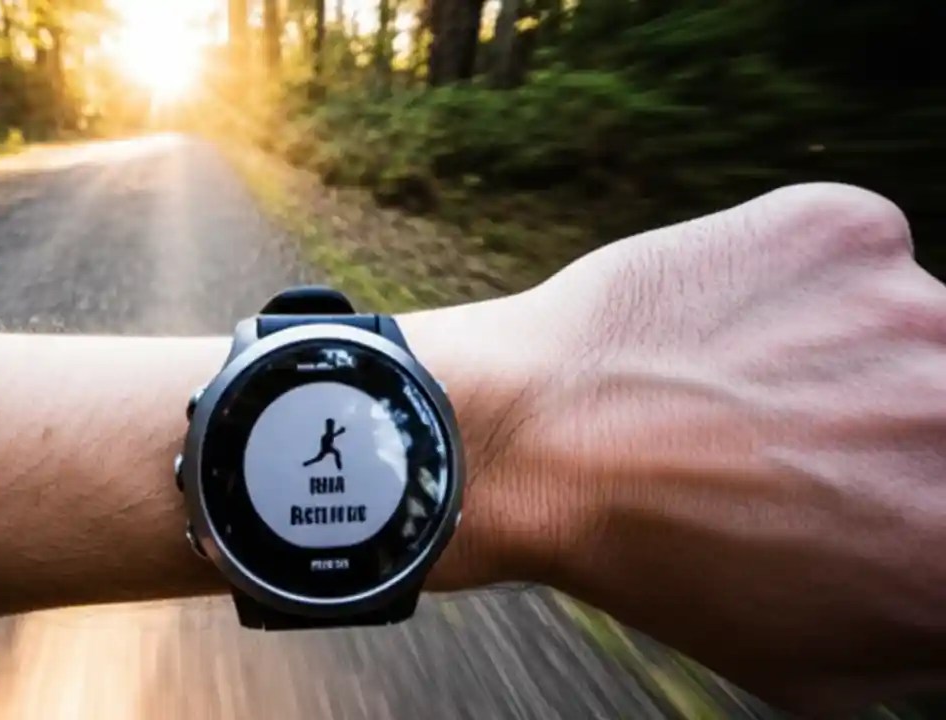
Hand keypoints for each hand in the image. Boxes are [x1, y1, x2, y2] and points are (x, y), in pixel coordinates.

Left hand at [480, 184, 945, 713]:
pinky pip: (852, 257)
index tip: (863, 482)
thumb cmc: (662, 566)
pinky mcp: (851, 231)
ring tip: (732, 387)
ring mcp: (917, 313)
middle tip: (791, 438)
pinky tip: (717, 328)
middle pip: (945, 403)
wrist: (532, 442)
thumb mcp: (818, 661)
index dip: (905, 486)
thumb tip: (945, 573)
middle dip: (889, 424)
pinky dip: (800, 284)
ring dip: (844, 355)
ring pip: (909, 329)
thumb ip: (927, 629)